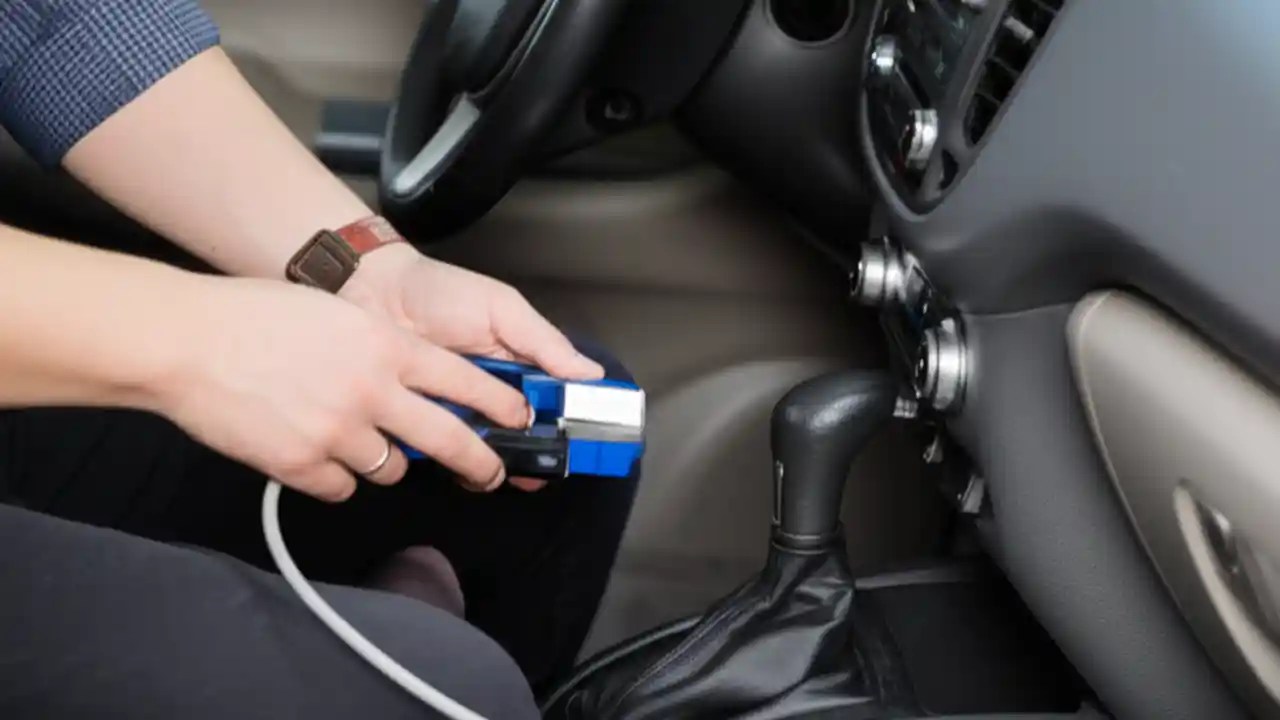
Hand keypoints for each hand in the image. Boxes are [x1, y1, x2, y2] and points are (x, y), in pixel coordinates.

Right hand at [151, 276, 530, 500]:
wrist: (187, 340)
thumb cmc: (255, 317)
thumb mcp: (338, 318)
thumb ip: (383, 351)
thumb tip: (418, 383)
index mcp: (385, 347)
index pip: (465, 381)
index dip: (501, 405)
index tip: (520, 419)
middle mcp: (372, 390)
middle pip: (449, 439)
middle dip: (479, 462)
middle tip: (490, 472)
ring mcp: (338, 431)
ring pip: (392, 468)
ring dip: (384, 459)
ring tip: (351, 436)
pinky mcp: (303, 463)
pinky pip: (342, 487)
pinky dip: (335, 475)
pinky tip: (313, 450)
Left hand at [341, 245, 603, 491]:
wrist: (370, 290)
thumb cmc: (440, 293)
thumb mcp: (501, 309)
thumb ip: (543, 342)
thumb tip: (593, 376)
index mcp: (514, 369)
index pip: (550, 406)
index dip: (566, 429)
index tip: (580, 449)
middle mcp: (486, 396)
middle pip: (518, 437)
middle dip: (530, 457)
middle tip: (536, 470)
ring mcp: (451, 413)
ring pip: (481, 450)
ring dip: (493, 464)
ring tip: (498, 472)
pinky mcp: (416, 425)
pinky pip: (438, 453)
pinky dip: (449, 462)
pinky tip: (459, 468)